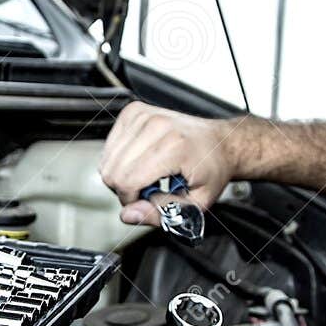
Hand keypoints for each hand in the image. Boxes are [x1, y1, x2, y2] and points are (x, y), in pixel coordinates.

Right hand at [98, 102, 239, 226]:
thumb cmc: (211, 170)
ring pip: (107, 160)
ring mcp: (143, 115)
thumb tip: (128, 214)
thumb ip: (160, 213)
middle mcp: (156, 126)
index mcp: (174, 146)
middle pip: (112, 171)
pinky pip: (110, 146)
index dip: (131, 200)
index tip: (146, 202)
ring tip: (147, 175)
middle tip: (148, 190)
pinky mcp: (134, 111)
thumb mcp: (196, 203)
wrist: (219, 142)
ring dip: (122, 174)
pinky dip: (120, 159)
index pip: (127, 181)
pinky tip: (141, 161)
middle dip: (124, 189)